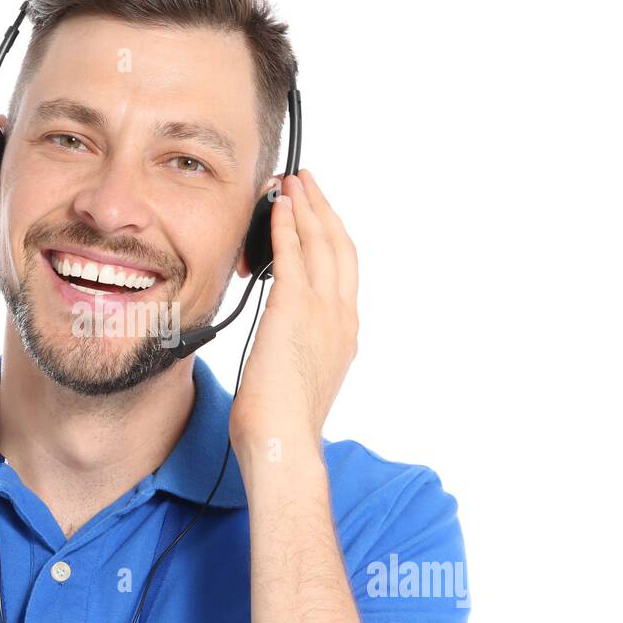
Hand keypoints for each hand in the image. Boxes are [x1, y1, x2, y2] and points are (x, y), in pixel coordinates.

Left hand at [228, 168, 358, 450]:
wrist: (283, 441)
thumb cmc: (281, 422)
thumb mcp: (297, 376)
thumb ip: (295, 348)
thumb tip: (278, 340)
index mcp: (346, 332)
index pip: (344, 270)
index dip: (333, 235)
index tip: (319, 213)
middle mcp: (342, 316)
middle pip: (339, 246)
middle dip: (323, 208)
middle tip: (308, 181)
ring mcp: (323, 310)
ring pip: (320, 242)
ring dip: (306, 206)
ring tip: (293, 181)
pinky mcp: (294, 309)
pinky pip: (292, 254)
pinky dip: (286, 225)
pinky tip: (277, 206)